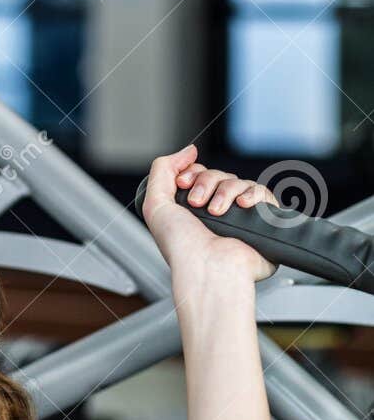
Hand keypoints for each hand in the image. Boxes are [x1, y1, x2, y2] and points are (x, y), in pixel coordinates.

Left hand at [141, 143, 279, 283]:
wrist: (208, 269)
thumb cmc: (182, 249)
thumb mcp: (155, 205)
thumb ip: (162, 170)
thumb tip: (189, 150)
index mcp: (193, 214)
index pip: (201, 176)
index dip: (193, 174)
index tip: (183, 184)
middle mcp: (217, 216)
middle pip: (220, 176)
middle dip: (207, 182)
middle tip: (197, 203)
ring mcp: (240, 220)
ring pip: (240, 182)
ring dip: (226, 191)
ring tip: (216, 211)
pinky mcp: (263, 223)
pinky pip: (264, 193)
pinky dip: (253, 194)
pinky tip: (241, 206)